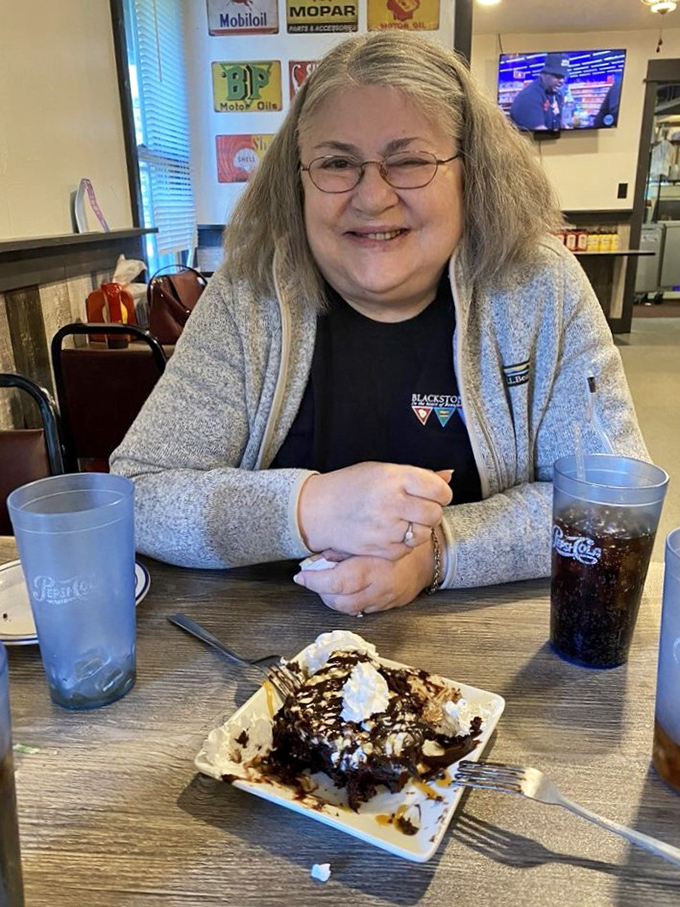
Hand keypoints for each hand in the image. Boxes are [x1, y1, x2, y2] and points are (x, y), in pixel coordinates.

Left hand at [293, 537, 436, 614]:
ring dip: (334, 599)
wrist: (429, 556)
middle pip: (340, 601)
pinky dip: (349, 602)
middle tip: (313, 579)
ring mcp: (384, 601)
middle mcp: (378, 588)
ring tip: (328, 585)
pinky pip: (362, 610)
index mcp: (372, 567)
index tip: (301, 576)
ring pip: (349, 609)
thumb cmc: (396, 541)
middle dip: (322, 591)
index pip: (336, 582)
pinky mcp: (388, 607)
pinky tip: (346, 590)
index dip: (314, 581)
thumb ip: (342, 549)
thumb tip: (316, 560)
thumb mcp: (369, 538)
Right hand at [298, 462, 451, 560]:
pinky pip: (407, 549)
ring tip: (401, 520)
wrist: (320, 509)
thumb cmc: (352, 486)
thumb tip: (449, 475)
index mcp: (396, 478)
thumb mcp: (383, 471)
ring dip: (418, 528)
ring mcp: (387, 528)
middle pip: (435, 513)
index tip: (432, 493)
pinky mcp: (381, 549)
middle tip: (415, 508)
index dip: (440, 493)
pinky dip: (403, 543)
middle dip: (430, 511)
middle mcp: (393, 502)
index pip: (440, 490)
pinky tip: (390, 532)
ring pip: (423, 534)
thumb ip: (418, 475)